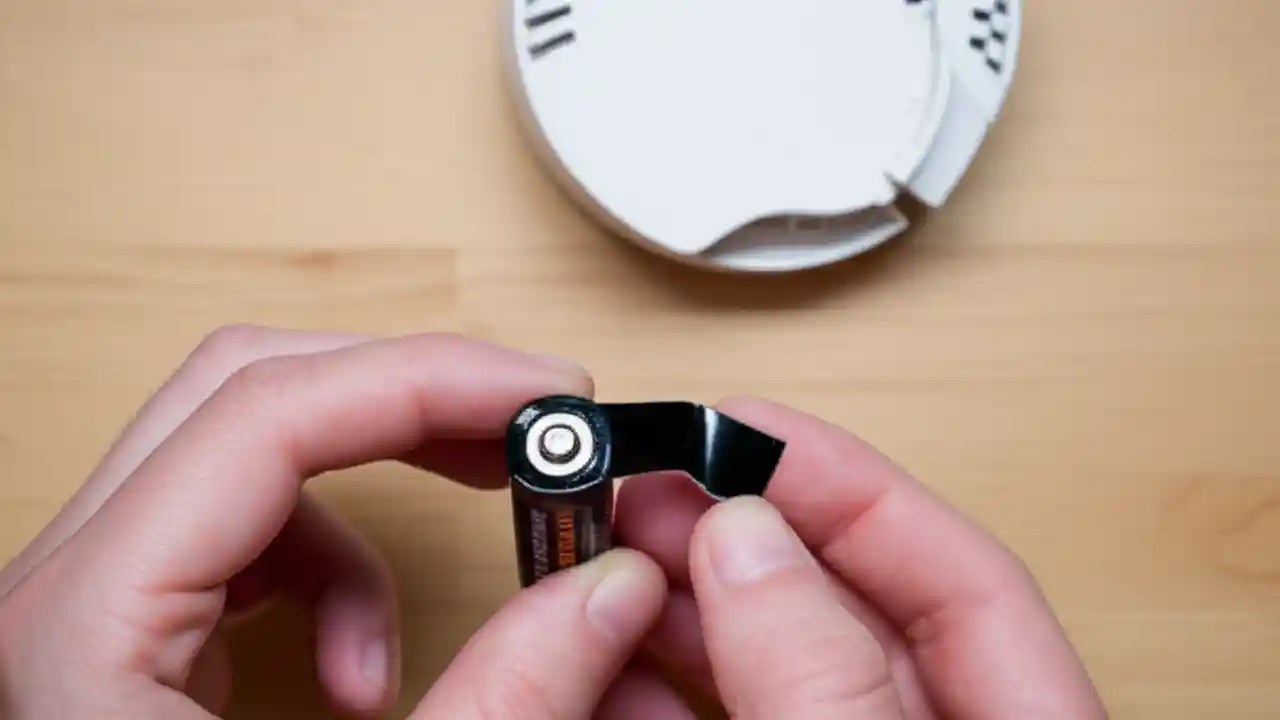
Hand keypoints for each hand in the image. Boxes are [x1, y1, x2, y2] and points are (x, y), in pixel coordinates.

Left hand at [0, 327, 677, 718]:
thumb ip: (509, 701)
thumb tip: (615, 590)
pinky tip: (365, 674)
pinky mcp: (132, 631)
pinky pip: (246, 532)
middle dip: (410, 397)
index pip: (268, 413)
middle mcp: (70, 587)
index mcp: (88, 623)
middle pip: (248, 389)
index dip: (426, 379)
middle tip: (531, 433)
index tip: (546, 399)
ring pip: (246, 447)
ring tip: (448, 579)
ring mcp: (94, 601)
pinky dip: (336, 566)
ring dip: (375, 482)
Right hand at [616, 398, 1109, 718]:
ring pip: (773, 665)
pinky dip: (658, 688)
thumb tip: (748, 541)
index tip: (747, 428)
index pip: (964, 577)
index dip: (853, 485)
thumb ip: (826, 679)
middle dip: (746, 534)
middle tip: (655, 484)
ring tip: (615, 552)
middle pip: (850, 607)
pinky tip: (608, 654)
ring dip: (690, 602)